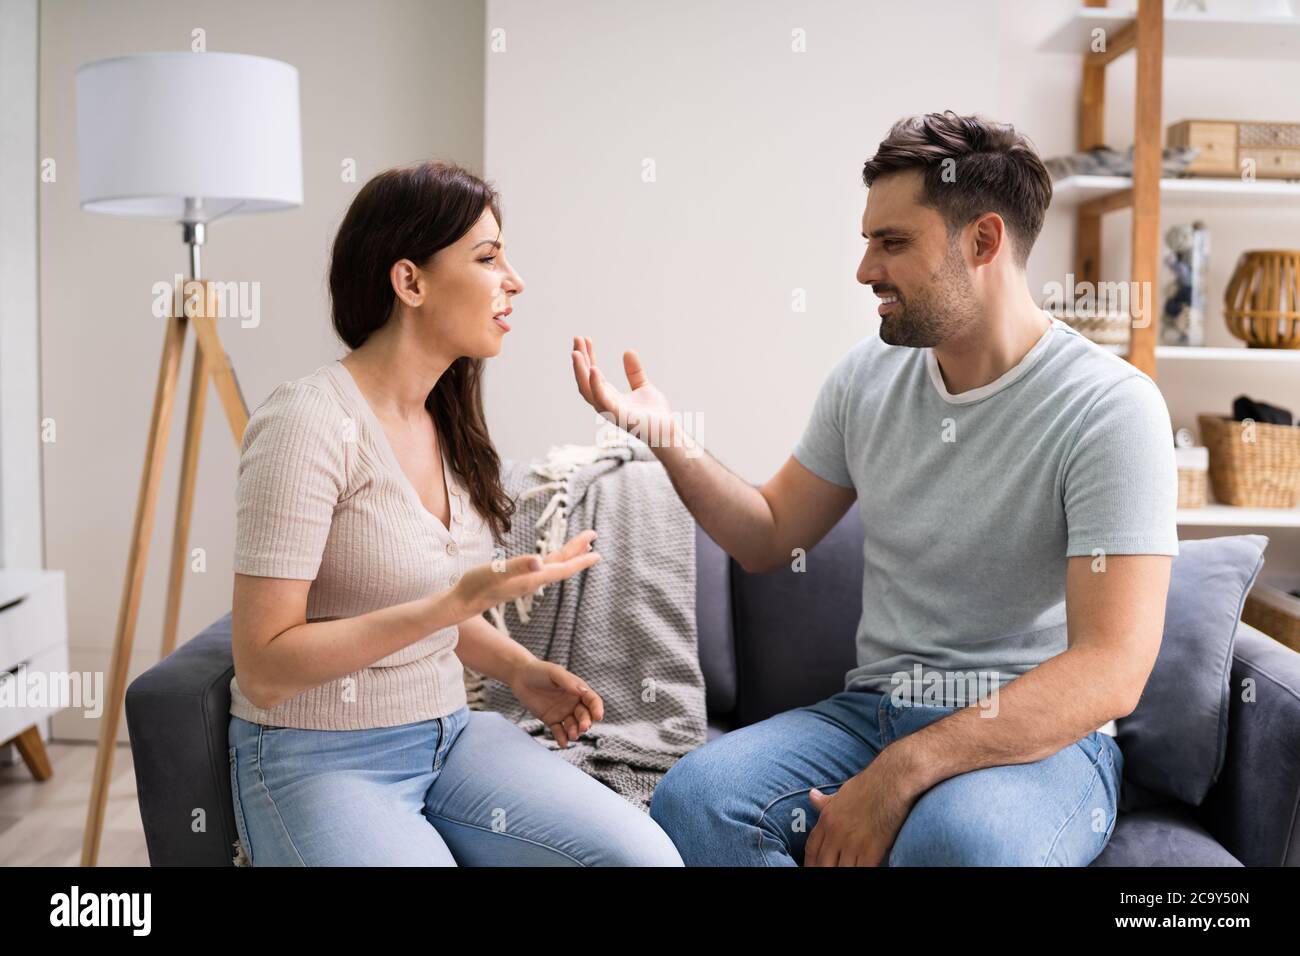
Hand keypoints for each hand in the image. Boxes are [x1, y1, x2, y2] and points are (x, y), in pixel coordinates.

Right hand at [452, 530, 599, 618]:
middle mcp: (533, 580)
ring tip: (582, 547)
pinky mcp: (518, 579)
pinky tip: (553, 559)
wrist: (463, 602)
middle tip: (594, 535)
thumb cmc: (477, 585)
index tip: (597, 551)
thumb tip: (540, 561)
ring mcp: (526, 580)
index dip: (580, 559)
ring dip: (569, 556)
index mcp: (533, 577)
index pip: (563, 567)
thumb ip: (519, 566)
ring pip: (554, 566)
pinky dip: (554, 560)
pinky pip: (543, 568)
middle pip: (562, 564)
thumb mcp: (497, 572)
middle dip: (579, 551)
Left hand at [510, 659, 604, 746]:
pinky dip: (562, 738)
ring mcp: (563, 713)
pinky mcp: (551, 720)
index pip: (592, 701)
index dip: (597, 709)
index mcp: (578, 690)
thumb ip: (569, 682)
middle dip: (585, 723)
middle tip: (583, 728)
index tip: (598, 717)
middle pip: (584, 716)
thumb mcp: (555, 673)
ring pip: (573, 726)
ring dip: (574, 732)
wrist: (520, 677)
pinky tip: (562, 743)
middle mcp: (573, 703)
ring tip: (571, 736)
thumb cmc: (539, 670)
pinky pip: (559, 732)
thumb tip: (584, 692)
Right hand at [571, 336, 674, 446]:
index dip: (587, 357)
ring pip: (587, 390)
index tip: (585, 339)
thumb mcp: (643, 386)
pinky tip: (594, 368)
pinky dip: (595, 384)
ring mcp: (609, 410)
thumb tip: (628, 351)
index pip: (592, 375)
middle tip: (576, 338)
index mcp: (609, 396)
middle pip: (584, 380)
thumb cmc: (655, 414)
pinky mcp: (618, 416)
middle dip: (579, 360)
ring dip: (580, 371)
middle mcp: (605, 403)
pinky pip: (602, 399)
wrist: (667, 432)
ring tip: (577, 352)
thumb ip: (634, 372)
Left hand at [803, 749, 920, 866]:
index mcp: (827, 819)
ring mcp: (852, 843)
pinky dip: (861, 872)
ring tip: (848, 869)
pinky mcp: (871, 851)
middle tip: (827, 873)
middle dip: (824, 869)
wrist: (892, 781)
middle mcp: (836, 833)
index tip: (811, 868)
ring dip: (843, 872)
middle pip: (823, 863)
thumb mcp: (842, 791)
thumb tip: (811, 795)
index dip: (810, 862)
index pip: (812, 848)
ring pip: (841, 870)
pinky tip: (864, 869)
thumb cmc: (870, 784)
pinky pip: (861, 870)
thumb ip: (827, 800)